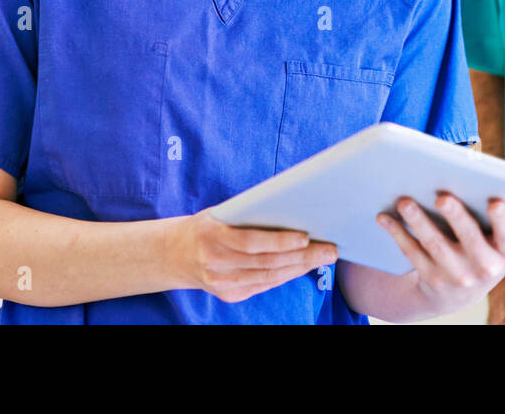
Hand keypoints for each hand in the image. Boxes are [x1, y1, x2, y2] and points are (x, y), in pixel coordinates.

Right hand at [175, 209, 336, 302]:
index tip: (306, 236)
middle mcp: (215, 263)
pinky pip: (263, 285)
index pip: (251, 242)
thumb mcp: (221, 213)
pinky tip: (303, 266)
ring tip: (323, 257)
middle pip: (266, 262)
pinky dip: (285, 275)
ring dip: (299, 267)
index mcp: (211, 236)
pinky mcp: (228, 295)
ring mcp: (221, 283)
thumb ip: (248, 215)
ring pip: (268, 276)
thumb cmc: (208, 225)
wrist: (174, 254)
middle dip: (302, 256)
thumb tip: (292, 208)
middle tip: (329, 249)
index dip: (279, 241)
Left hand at [375, 193, 504, 316]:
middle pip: (469, 238)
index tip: (494, 200)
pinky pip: (412, 253)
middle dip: (456, 216)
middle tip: (442, 196)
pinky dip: (397, 233)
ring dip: (419, 221)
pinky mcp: (431, 280)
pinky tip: (385, 217)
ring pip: (436, 245)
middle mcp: (485, 268)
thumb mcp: (503, 239)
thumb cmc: (485, 248)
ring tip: (405, 200)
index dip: (503, 220)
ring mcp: (457, 276)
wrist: (459, 292)